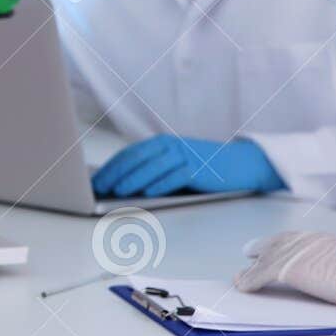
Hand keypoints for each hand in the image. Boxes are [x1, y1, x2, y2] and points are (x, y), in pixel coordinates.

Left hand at [91, 135, 284, 198]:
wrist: (240, 164)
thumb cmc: (201, 168)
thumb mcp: (173, 165)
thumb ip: (151, 171)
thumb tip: (119, 187)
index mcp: (161, 144)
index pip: (129, 154)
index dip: (111, 167)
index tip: (95, 181)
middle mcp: (171, 146)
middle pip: (137, 158)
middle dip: (116, 173)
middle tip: (99, 187)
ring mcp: (185, 156)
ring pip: (154, 166)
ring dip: (134, 178)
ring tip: (117, 191)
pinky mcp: (199, 168)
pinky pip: (176, 176)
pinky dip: (160, 183)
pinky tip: (147, 192)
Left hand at [235, 230, 335, 313]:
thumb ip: (335, 266)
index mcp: (320, 240)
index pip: (293, 241)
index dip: (280, 245)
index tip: (272, 248)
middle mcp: (304, 240)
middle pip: (274, 244)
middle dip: (260, 249)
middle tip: (248, 252)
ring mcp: (294, 253)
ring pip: (264, 261)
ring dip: (250, 270)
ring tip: (239, 277)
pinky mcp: (285, 268)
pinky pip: (259, 275)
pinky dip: (248, 281)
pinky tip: (241, 286)